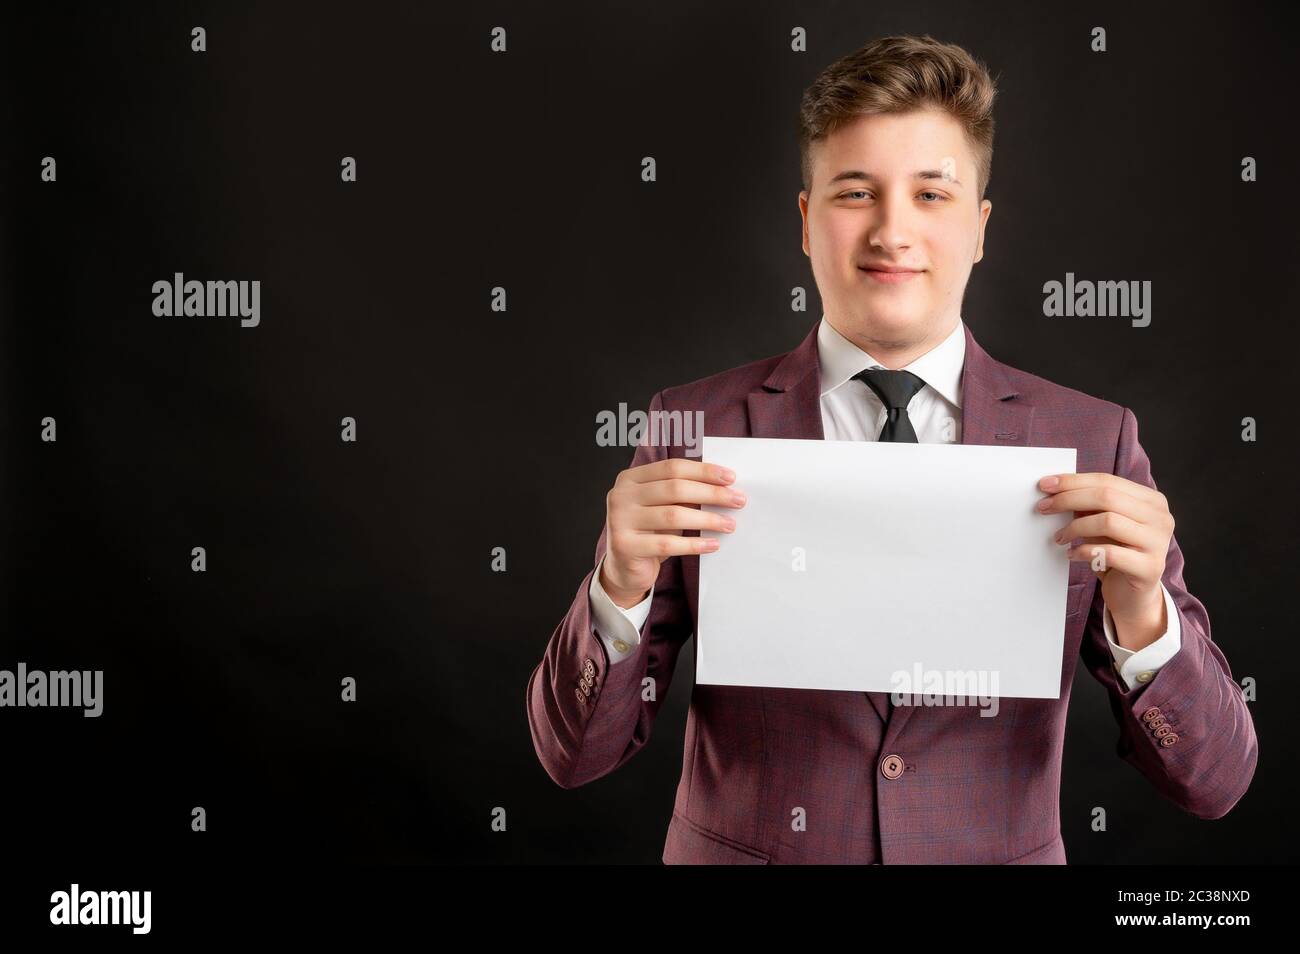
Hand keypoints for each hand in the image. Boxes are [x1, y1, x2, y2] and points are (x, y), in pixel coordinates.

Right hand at [600, 458, 746, 608]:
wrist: (624, 569)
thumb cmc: (649, 534)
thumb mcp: (662, 507)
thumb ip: (682, 494)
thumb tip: (723, 486)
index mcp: (630, 478)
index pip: (672, 468)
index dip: (703, 471)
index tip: (730, 478)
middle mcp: (621, 495)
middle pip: (674, 488)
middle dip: (711, 493)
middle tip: (737, 500)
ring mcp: (619, 520)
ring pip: (673, 515)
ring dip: (707, 519)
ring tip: (729, 524)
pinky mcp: (624, 545)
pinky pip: (667, 544)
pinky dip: (694, 544)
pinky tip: (712, 544)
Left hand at [1037, 472, 1172, 649]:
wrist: (1134, 596)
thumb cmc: (1117, 554)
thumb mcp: (1105, 525)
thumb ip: (1091, 505)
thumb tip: (1056, 489)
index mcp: (1152, 501)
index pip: (1108, 481)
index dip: (1074, 481)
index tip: (1046, 484)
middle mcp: (1161, 518)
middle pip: (1107, 497)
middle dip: (1069, 499)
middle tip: (1044, 507)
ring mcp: (1158, 543)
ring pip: (1107, 521)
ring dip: (1075, 527)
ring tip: (1059, 537)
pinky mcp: (1149, 568)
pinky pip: (1109, 552)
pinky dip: (1083, 552)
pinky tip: (1071, 555)